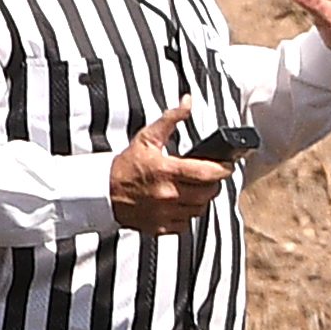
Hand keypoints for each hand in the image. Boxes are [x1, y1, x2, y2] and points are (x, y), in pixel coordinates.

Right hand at [109, 103, 231, 235]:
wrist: (103, 192)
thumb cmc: (125, 165)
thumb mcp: (147, 138)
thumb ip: (170, 119)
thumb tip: (187, 103)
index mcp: (167, 171)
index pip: (208, 173)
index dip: (223, 169)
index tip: (227, 166)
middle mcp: (169, 194)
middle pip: (208, 193)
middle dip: (213, 183)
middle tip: (209, 176)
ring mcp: (166, 213)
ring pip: (200, 209)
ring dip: (202, 199)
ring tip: (194, 188)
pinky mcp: (162, 227)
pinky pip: (186, 223)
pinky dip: (188, 213)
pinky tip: (181, 203)